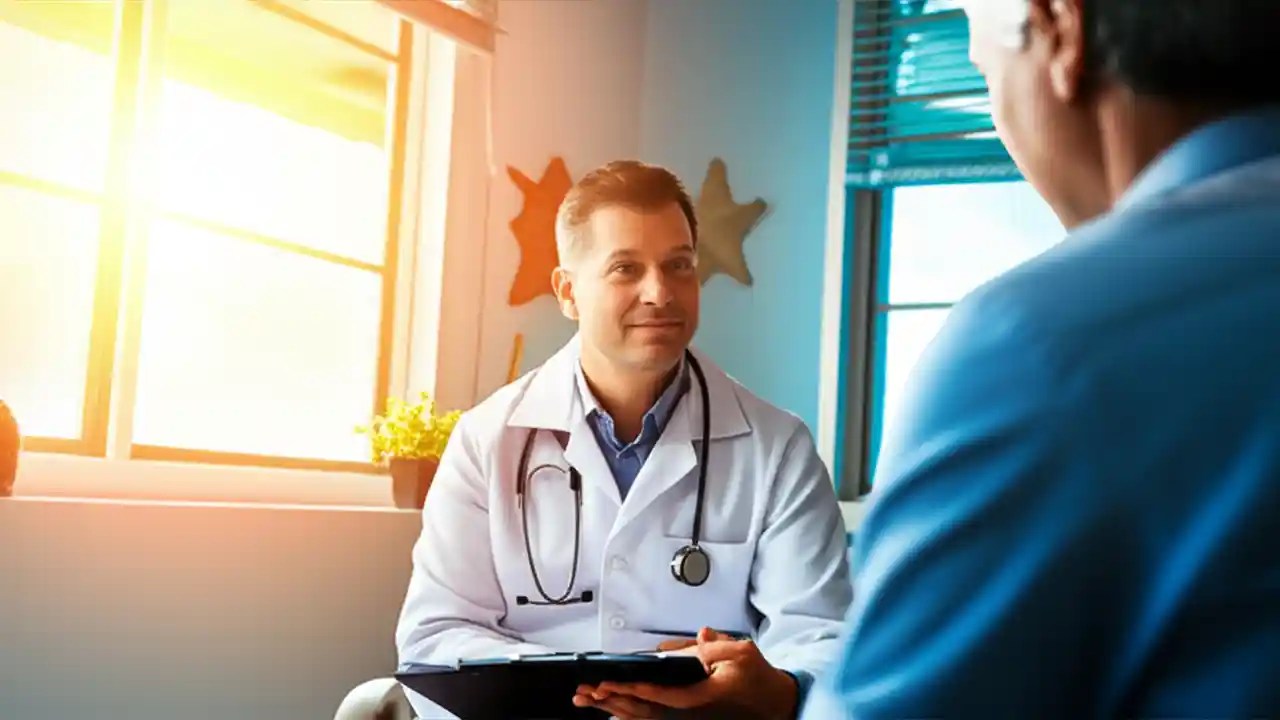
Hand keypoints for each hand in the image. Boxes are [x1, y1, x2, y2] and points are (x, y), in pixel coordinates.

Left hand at [576, 628, 799, 719]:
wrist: (772, 699)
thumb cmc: (755, 675)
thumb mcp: (739, 652)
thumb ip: (712, 646)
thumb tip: (696, 638)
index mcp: (698, 694)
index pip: (657, 693)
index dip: (631, 688)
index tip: (609, 683)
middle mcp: (688, 708)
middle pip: (644, 709)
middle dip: (613, 700)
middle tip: (586, 692)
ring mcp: (686, 713)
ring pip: (644, 714)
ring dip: (616, 706)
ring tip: (589, 699)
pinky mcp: (685, 712)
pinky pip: (652, 714)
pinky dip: (629, 710)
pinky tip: (611, 707)